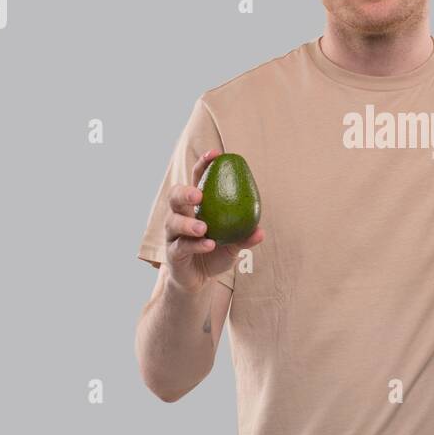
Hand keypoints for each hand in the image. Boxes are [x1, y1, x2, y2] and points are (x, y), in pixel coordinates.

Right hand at [164, 148, 265, 291]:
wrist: (198, 280)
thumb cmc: (215, 253)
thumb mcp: (234, 245)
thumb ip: (245, 236)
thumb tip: (261, 230)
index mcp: (195, 206)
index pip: (196, 180)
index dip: (203, 165)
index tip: (216, 154)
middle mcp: (180, 216)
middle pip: (175, 196)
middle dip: (184, 192)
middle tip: (199, 195)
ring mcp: (173, 235)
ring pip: (173, 222)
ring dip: (189, 223)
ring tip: (204, 228)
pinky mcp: (172, 253)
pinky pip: (180, 246)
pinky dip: (195, 245)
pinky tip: (208, 244)